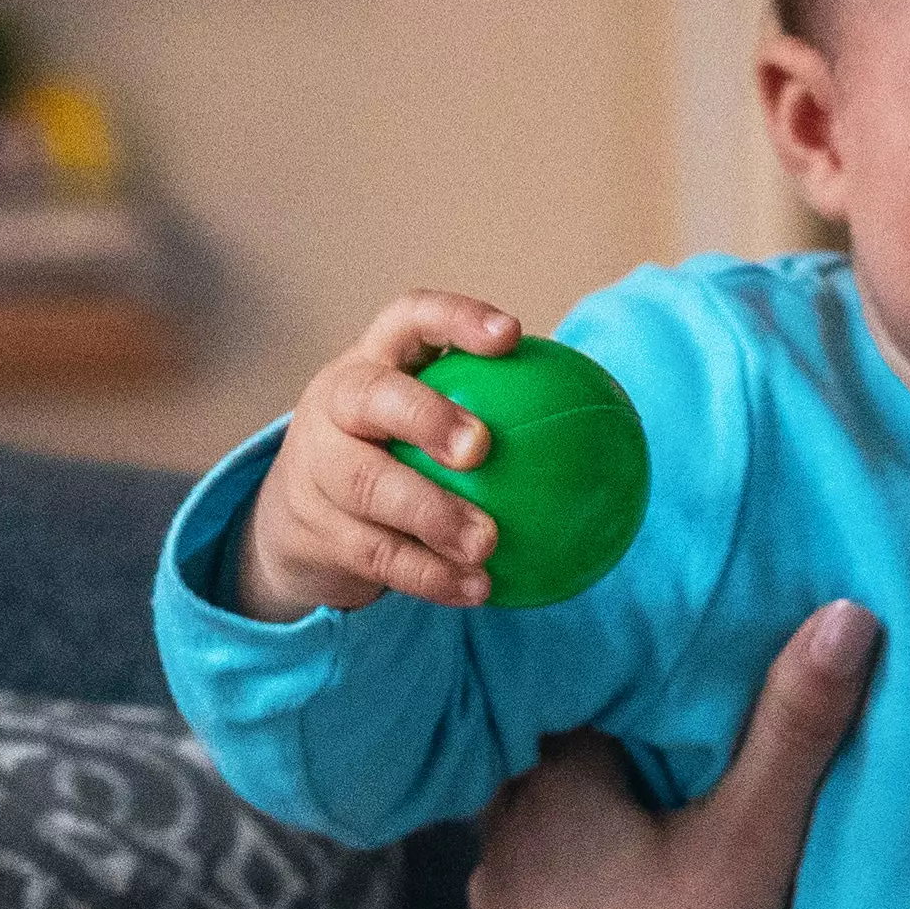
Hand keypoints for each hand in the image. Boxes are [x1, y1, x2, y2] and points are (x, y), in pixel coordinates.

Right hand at [232, 291, 531, 619]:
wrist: (296, 518)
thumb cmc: (393, 453)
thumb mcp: (423, 418)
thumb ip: (492, 409)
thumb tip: (613, 418)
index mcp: (372, 362)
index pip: (410, 319)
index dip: (455, 320)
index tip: (512, 337)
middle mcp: (336, 406)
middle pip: (373, 398)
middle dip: (425, 416)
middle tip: (481, 448)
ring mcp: (318, 469)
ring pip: (371, 487)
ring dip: (432, 516)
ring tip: (486, 544)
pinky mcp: (315, 531)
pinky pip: (378, 556)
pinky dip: (430, 576)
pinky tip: (478, 589)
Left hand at [469, 600, 879, 908]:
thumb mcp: (750, 844)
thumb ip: (793, 730)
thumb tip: (845, 616)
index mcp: (544, 782)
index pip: (576, 683)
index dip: (633, 664)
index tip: (682, 649)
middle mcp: (500, 833)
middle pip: (561, 753)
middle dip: (622, 740)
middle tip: (687, 722)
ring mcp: (496, 905)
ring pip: (549, 827)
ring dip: (599, 816)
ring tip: (663, 805)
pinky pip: (546, 891)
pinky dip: (585, 880)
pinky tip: (628, 895)